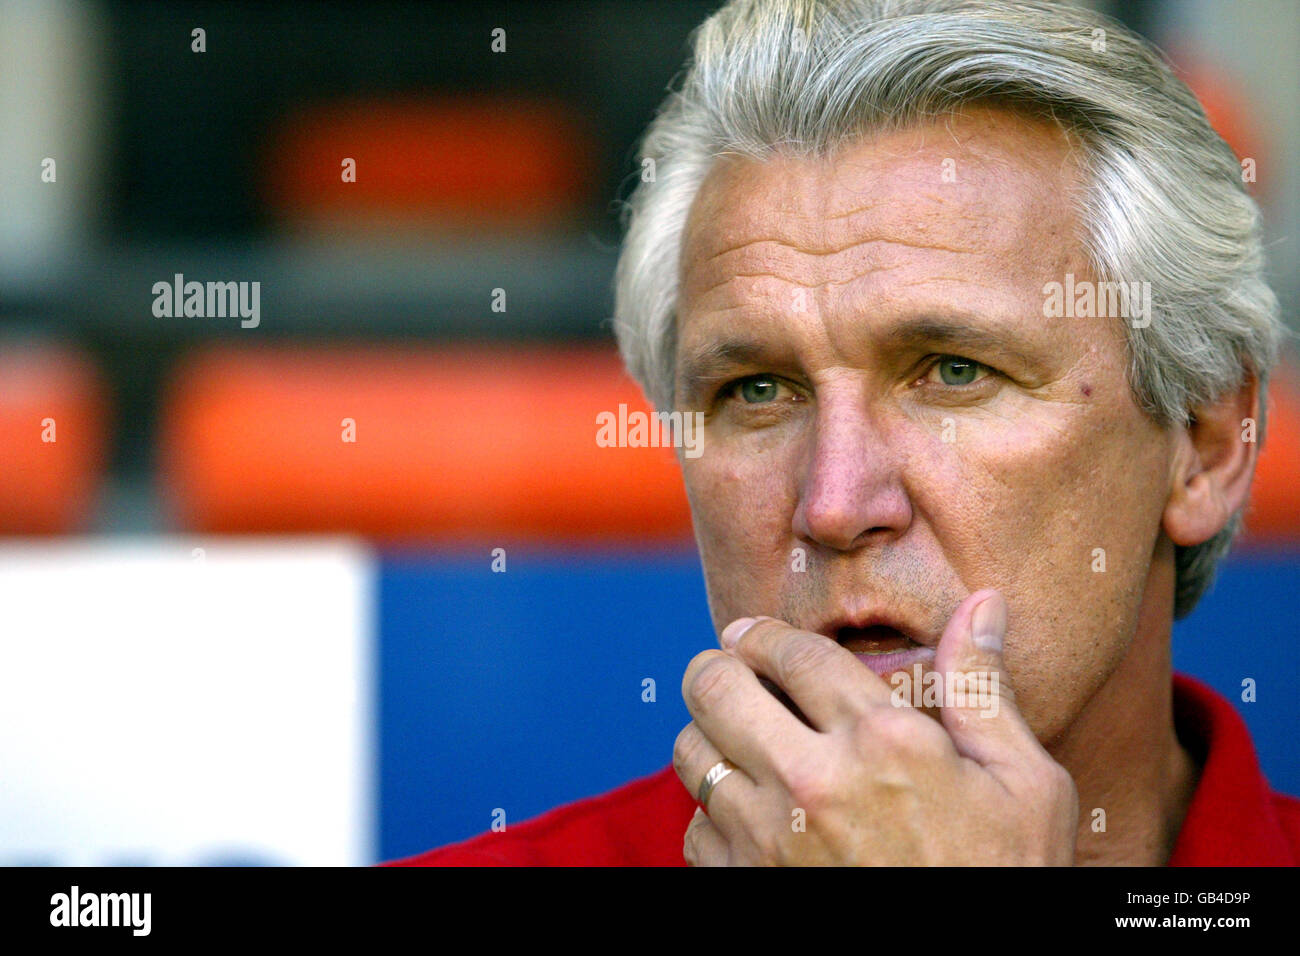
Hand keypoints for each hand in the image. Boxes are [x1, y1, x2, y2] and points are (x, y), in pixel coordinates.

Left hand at [673, 589, 1077, 864]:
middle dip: (716, 667)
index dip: (764, 634)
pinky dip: (713, 816)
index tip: (751, 633)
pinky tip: (747, 813)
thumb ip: (984, 691)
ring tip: (734, 737)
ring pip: (692, 754)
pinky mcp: (748, 889)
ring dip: (708, 736)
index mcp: (885, 743)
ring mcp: (774, 842)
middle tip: (725, 669)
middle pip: (717, 688)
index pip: (793, 654)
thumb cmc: (1008, 878)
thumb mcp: (1025, 786)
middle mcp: (815, 784)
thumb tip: (984, 604)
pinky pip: (696, 830)